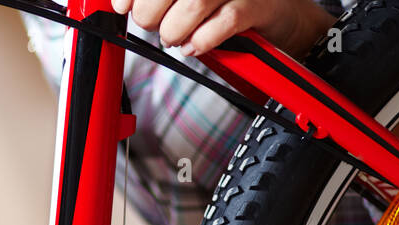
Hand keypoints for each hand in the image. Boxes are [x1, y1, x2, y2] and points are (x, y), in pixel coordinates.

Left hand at [113, 0, 335, 58]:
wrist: (275, 15)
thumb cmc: (224, 4)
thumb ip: (158, 0)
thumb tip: (122, 4)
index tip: (123, 6)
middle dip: (151, 13)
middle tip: (153, 26)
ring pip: (197, 0)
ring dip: (175, 28)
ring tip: (175, 37)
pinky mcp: (258, 4)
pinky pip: (226, 20)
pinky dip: (203, 39)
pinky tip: (195, 46)